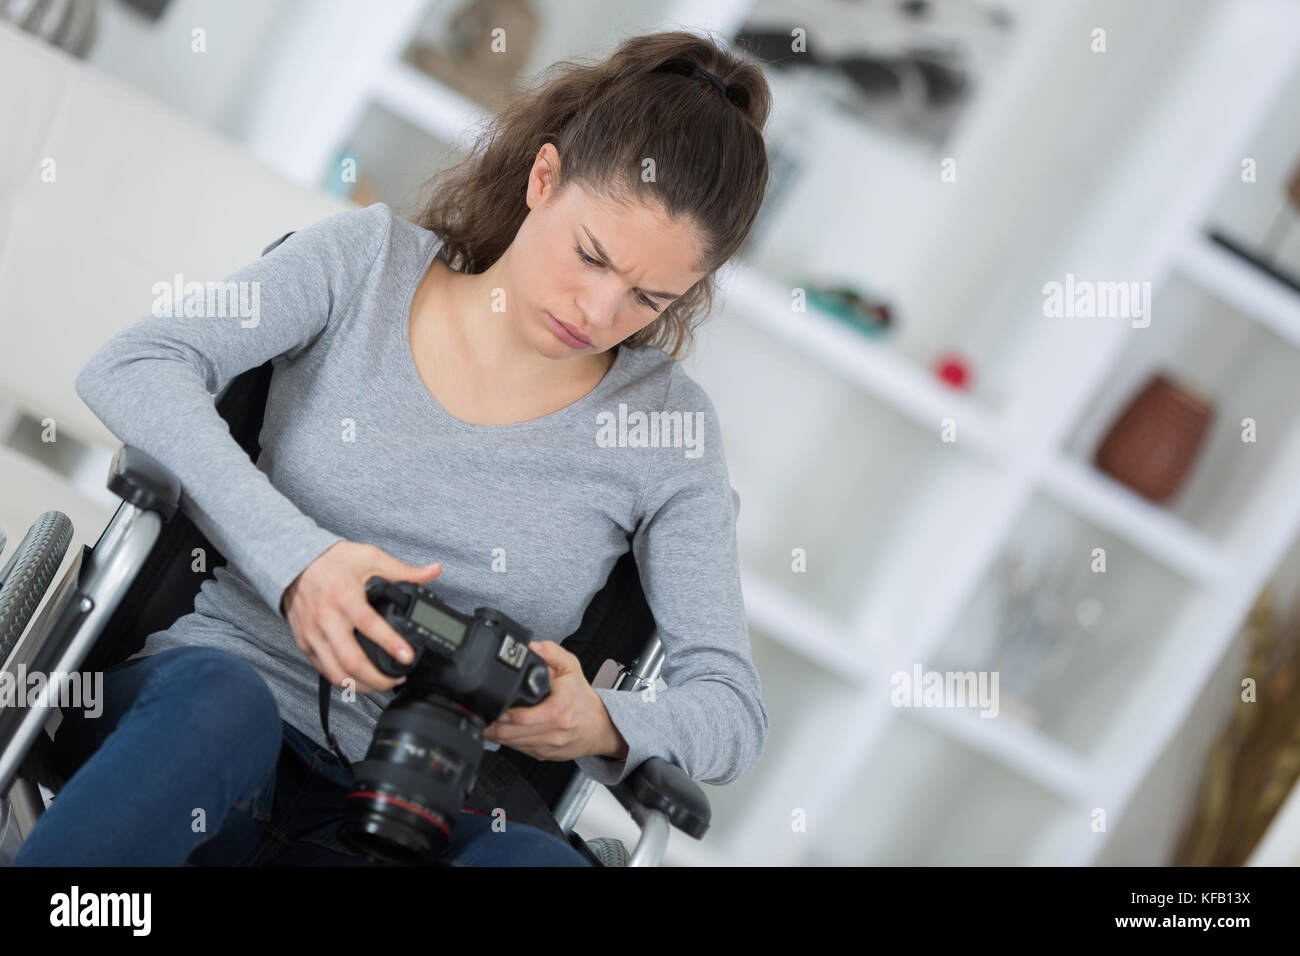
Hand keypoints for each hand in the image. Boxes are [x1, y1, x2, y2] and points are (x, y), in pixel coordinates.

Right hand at [281, 540, 442, 695]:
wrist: (294, 563)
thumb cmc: (333, 562)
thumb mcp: (370, 558)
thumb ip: (403, 570)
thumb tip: (433, 571)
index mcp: (345, 597)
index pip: (369, 625)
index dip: (390, 643)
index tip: (407, 657)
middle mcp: (326, 619)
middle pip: (351, 660)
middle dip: (377, 678)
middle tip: (397, 679)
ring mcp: (313, 634)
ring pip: (336, 673)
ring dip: (361, 685)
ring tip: (382, 685)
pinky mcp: (304, 643)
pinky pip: (324, 670)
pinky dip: (343, 680)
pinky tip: (359, 680)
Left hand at [483, 640, 625, 761]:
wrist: (600, 727)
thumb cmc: (583, 700)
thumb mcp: (571, 668)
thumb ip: (551, 653)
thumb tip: (532, 647)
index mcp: (556, 710)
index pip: (521, 718)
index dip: (502, 713)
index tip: (493, 705)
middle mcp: (552, 731)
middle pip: (510, 734)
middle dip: (493, 725)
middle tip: (485, 714)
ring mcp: (547, 746)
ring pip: (512, 744)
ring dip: (496, 734)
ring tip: (490, 722)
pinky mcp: (544, 755)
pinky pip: (519, 750)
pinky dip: (509, 741)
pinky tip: (505, 730)